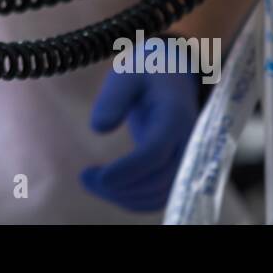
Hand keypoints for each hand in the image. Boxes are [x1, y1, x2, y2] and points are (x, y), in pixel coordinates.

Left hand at [80, 70, 198, 211]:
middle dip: (121, 187)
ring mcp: (186, 158)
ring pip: (160, 194)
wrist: (174, 76)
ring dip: (124, 197)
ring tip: (90, 181)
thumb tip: (98, 128)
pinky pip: (160, 195)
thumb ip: (113, 97)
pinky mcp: (177, 168)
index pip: (155, 152)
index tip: (99, 176)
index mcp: (174, 116)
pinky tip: (108, 188)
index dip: (128, 170)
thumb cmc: (147, 72)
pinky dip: (134, 200)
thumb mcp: (126, 74)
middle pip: (159, 180)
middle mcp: (187, 142)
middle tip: (85, 177)